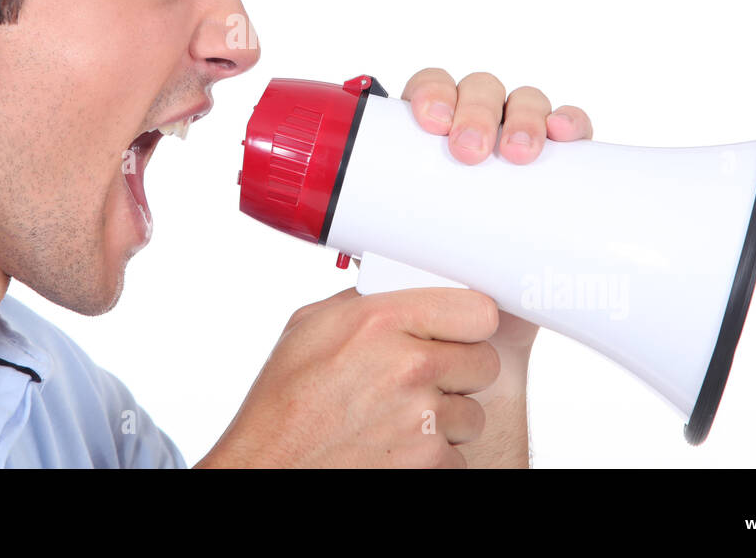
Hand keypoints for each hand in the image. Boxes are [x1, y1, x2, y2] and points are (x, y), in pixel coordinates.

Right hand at [196, 285, 501, 467]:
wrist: (269, 464)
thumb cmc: (284, 402)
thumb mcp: (311, 326)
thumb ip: (364, 303)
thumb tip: (397, 290)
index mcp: (382, 321)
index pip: (477, 310)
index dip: (469, 322)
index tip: (460, 329)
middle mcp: (409, 366)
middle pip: (485, 361)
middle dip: (461, 371)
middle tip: (430, 378)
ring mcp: (422, 418)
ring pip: (474, 412)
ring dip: (449, 417)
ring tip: (405, 416)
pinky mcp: (427, 460)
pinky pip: (458, 453)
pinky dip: (435, 454)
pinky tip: (399, 444)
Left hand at [399, 68, 593, 387]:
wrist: (479, 309)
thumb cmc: (435, 266)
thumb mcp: (408, 252)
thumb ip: (392, 250)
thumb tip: (374, 270)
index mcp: (434, 131)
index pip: (431, 88)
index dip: (431, 92)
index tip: (430, 123)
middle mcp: (478, 125)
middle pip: (478, 92)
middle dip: (474, 112)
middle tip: (469, 152)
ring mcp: (520, 138)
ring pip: (525, 102)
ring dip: (522, 117)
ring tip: (518, 153)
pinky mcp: (564, 163)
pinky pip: (572, 128)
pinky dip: (571, 121)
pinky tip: (563, 133)